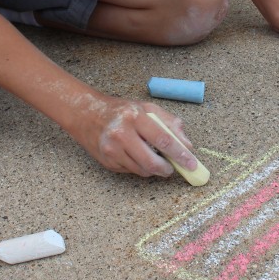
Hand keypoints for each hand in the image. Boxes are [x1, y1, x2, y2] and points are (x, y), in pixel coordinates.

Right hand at [71, 95, 197, 176]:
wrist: (86, 114)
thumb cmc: (121, 110)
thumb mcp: (147, 108)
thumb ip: (170, 123)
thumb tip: (187, 145)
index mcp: (135, 117)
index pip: (163, 140)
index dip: (181, 154)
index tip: (192, 164)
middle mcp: (122, 134)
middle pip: (152, 162)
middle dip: (167, 169)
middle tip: (173, 168)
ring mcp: (112, 150)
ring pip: (142, 170)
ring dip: (154, 169)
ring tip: (155, 158)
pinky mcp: (107, 162)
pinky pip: (131, 171)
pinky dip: (140, 167)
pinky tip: (137, 156)